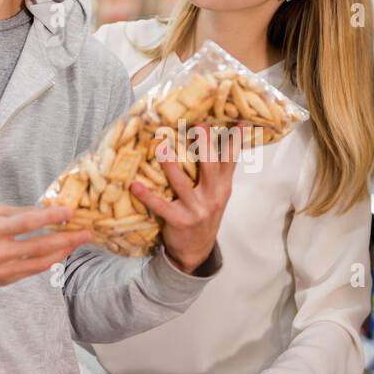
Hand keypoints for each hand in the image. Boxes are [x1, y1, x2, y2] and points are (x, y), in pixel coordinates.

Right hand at [0, 204, 91, 289]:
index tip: (69, 212)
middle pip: (40, 246)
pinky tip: (62, 251)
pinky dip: (51, 260)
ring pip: (42, 262)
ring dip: (64, 251)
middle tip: (86, 232)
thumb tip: (48, 209)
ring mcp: (3, 270)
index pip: (26, 223)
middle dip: (67, 238)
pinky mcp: (7, 280)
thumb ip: (19, 213)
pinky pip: (35, 270)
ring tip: (79, 241)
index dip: (50, 217)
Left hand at [130, 125, 236, 273]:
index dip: (235, 143)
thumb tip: (217, 141)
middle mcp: (212, 197)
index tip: (238, 123)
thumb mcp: (217, 195)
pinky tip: (134, 185)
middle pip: (210, 167)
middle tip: (198, 125)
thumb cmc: (204, 214)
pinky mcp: (179, 221)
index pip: (230, 162)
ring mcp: (196, 210)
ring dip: (170, 166)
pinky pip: (160, 206)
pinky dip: (147, 196)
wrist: (196, 250)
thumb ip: (218, 172)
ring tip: (161, 149)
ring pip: (182, 184)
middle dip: (204, 145)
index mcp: (222, 188)